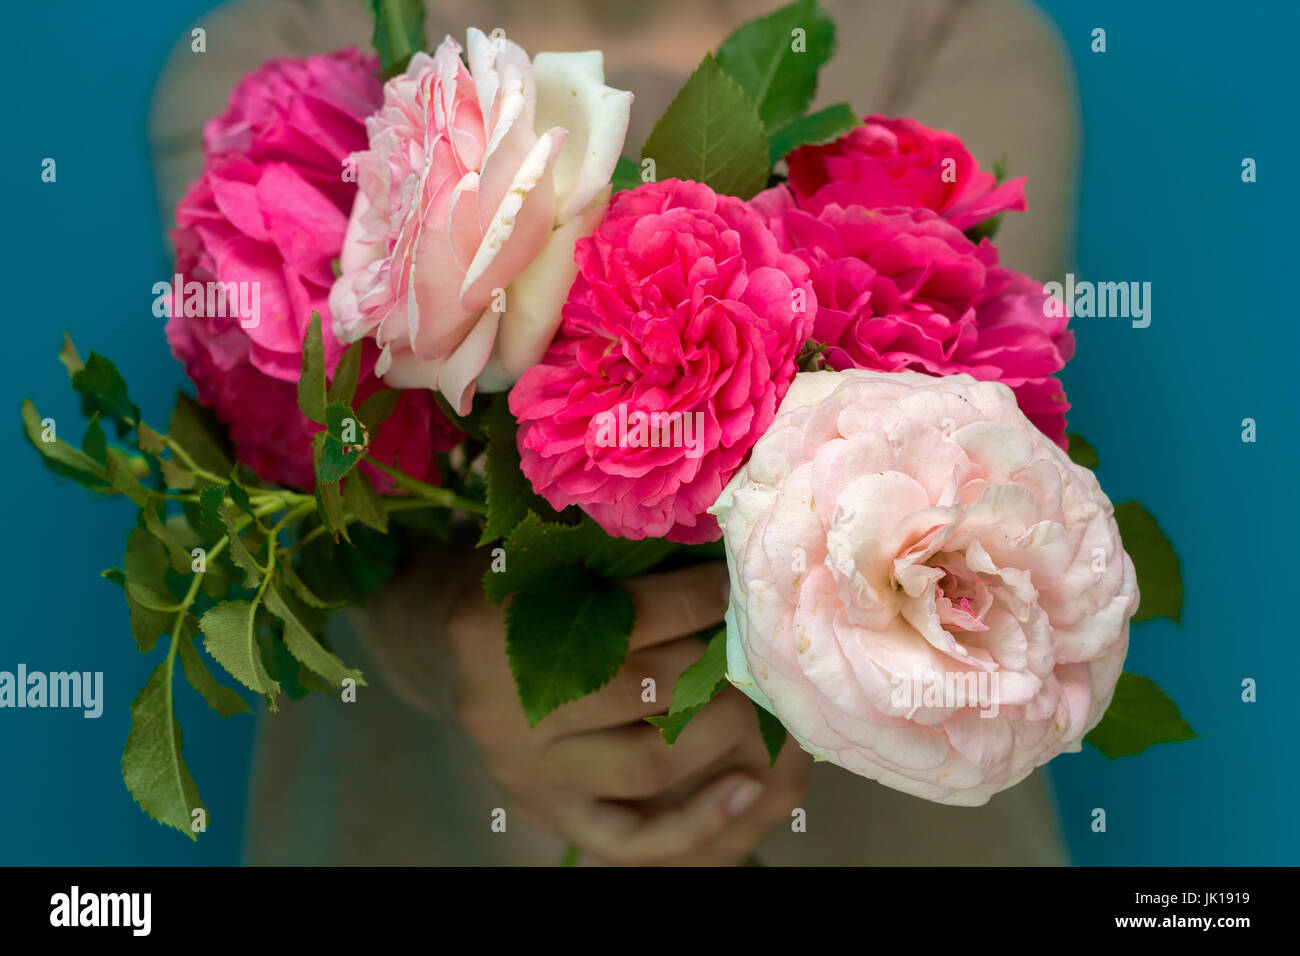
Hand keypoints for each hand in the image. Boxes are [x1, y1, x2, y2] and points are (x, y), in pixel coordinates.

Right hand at [447, 562, 809, 864]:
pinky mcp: (551, 814)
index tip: (740, 582)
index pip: (626, 614)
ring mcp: (530, 773)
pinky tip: (749, 788)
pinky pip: (631, 836)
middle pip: (642, 688)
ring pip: (648, 762)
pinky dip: (698, 820)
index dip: (698, 597)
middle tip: (759, 642)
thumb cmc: (515, 588)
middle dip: (716, 660)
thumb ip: (613, 559)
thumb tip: (720, 554)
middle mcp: (507, 711)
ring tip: (758, 697)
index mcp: (496, 629)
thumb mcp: (540, 556)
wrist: (447, 655)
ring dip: (720, 727)